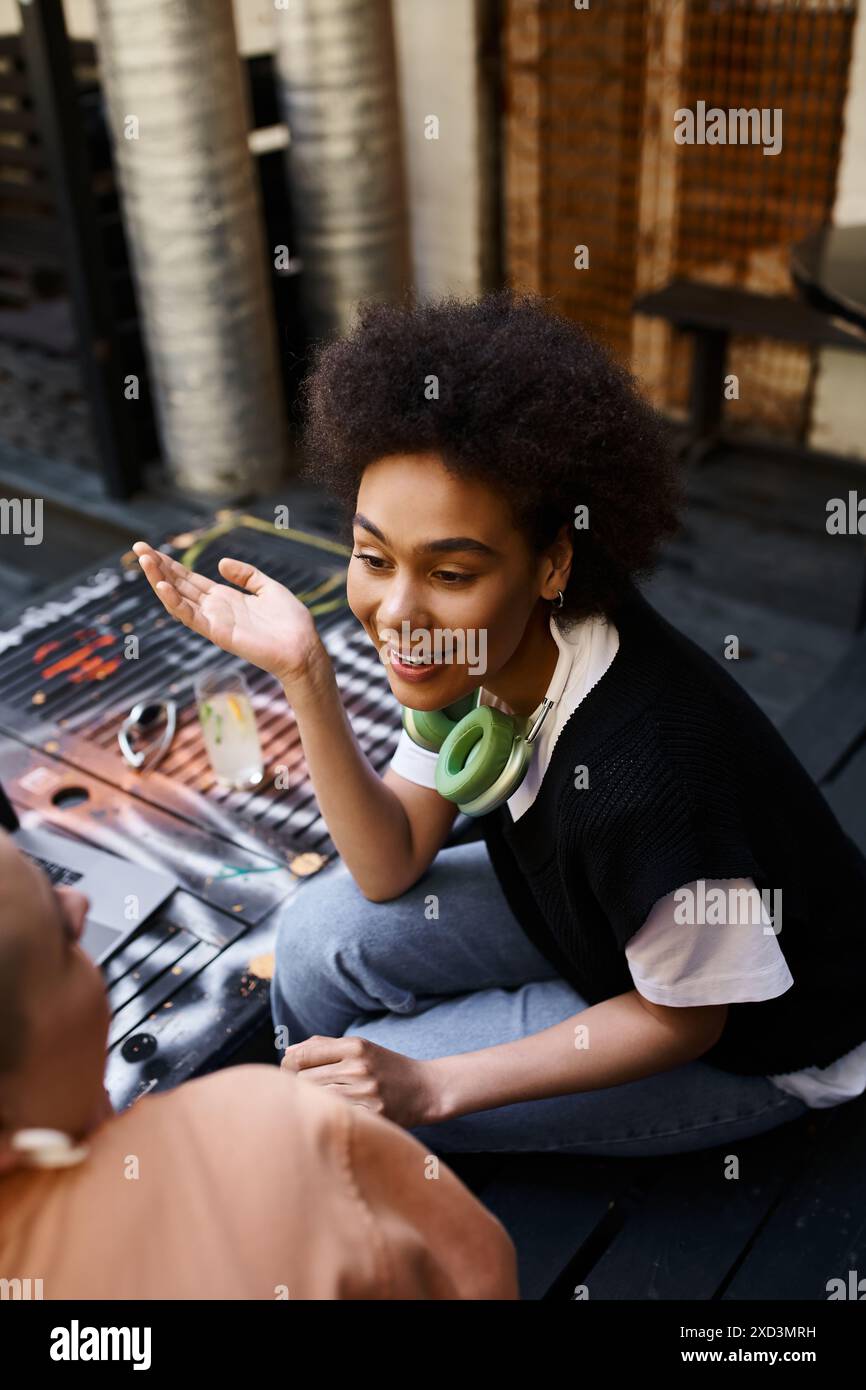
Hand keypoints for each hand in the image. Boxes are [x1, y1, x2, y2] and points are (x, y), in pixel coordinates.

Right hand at [132, 541, 324, 686]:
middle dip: (158, 567)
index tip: (151, 550)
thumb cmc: (290, 622)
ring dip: (160, 580)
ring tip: (144, 561)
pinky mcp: (217, 633)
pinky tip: (162, 587)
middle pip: (179, 585)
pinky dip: (175, 603)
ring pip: (178, 599)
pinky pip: (190, 617)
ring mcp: (213, 621)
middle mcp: (214, 609)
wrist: (303, 647)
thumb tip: (221, 563)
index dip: (171, 565)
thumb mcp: (268, 588)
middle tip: (138, 548)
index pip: (190, 579)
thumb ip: (246, 575)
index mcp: (225, 598)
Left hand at [280, 1034, 440, 1129]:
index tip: (287, 1074)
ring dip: (310, 1104)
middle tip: (300, 1094)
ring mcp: (366, 1092)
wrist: (425, 1089)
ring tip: (313, 1106)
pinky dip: (328, 1116)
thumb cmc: (386, 1067)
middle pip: (304, 1080)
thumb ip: (322, 1046)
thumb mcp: (359, 1047)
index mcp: (354, 1046)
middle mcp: (359, 1066)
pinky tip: (330, 1116)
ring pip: (317, 1100)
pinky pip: (336, 1116)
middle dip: (296, 1087)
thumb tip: (287, 1053)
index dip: (287, 1066)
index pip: (302, 1056)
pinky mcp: (373, 1114)